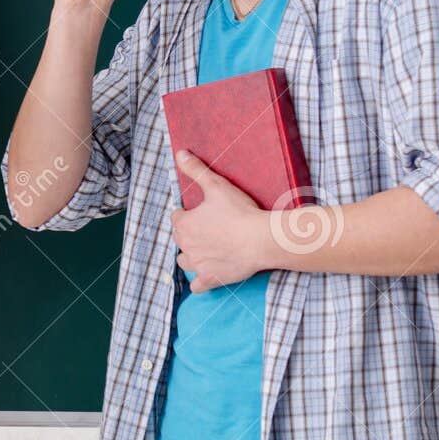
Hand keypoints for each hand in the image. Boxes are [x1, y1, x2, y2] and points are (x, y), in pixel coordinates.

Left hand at [169, 150, 272, 290]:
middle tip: (209, 229)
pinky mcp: (211, 280)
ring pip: (185, 261)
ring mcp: (198, 265)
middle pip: (180, 239)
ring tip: (207, 249)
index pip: (177, 217)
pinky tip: (209, 274)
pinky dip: (200, 281)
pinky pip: (197, 286)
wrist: (261, 239)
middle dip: (190, 234)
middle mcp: (186, 246)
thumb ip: (196, 170)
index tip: (201, 212)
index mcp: (184, 224)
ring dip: (192, 256)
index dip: (188, 213)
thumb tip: (180, 153)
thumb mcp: (216, 185)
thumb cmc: (240, 212)